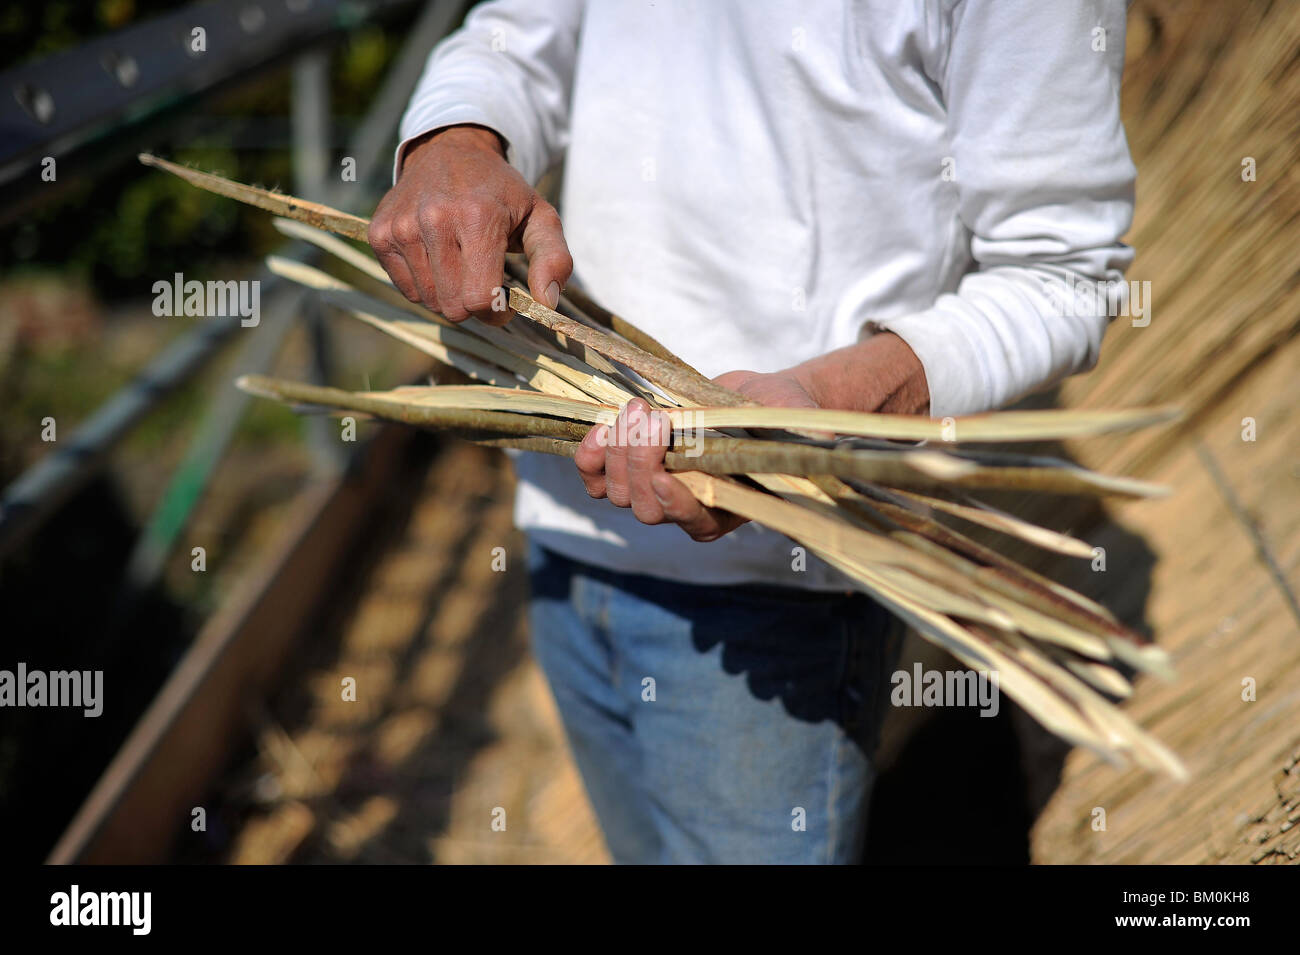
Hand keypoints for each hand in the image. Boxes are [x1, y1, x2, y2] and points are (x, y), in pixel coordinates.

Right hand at [368, 124, 572, 324]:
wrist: (450, 151)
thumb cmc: (501, 193)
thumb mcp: (540, 217)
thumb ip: (554, 259)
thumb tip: (546, 303)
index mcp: (479, 217)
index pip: (480, 299)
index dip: (497, 313)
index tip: (506, 301)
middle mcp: (435, 219)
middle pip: (453, 307)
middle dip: (474, 305)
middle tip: (484, 280)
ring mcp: (402, 226)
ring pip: (429, 301)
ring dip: (449, 294)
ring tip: (461, 264)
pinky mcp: (380, 234)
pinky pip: (406, 289)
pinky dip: (425, 284)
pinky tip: (437, 258)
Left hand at [571, 333, 927, 542]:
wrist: (761, 399)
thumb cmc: (786, 415)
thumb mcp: (801, 426)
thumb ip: (806, 443)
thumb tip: (825, 448)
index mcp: (727, 512)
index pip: (691, 522)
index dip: (672, 500)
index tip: (664, 469)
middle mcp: (687, 508)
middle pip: (646, 507)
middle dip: (639, 461)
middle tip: (650, 415)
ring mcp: (656, 489)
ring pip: (617, 493)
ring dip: (617, 452)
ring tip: (636, 410)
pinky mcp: (631, 466)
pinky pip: (595, 479)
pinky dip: (589, 459)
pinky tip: (598, 431)